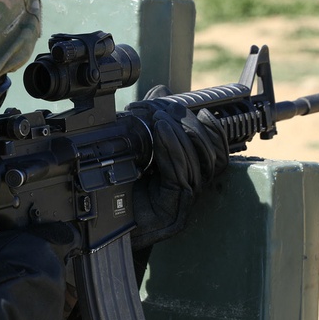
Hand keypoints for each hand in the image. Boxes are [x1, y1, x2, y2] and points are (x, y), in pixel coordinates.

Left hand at [126, 87, 228, 250]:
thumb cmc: (119, 193)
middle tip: (171, 112)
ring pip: (199, 166)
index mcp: (187, 179)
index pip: (216, 155)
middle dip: (196, 130)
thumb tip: (162, 92)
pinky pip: (180, 175)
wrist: (102, 227)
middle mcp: (191, 193)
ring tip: (161, 119)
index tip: (205, 112)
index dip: (216, 133)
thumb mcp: (139, 151)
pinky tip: (161, 134)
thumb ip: (153, 124)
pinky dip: (172, 149)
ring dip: (181, 137)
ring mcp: (184, 204)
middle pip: (212, 159)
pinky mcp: (173, 210)